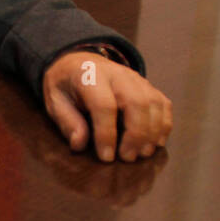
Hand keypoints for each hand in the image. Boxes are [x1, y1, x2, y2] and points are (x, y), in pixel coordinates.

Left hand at [42, 51, 172, 161]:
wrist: (79, 62)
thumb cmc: (66, 85)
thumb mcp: (55, 101)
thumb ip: (67, 122)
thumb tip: (80, 144)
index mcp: (90, 76)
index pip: (104, 105)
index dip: (106, 134)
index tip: (106, 157)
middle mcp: (117, 74)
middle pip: (137, 102)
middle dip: (136, 135)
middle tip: (127, 158)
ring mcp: (136, 78)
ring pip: (154, 103)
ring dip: (153, 132)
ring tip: (141, 154)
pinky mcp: (148, 85)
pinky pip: (163, 104)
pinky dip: (164, 125)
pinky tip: (155, 143)